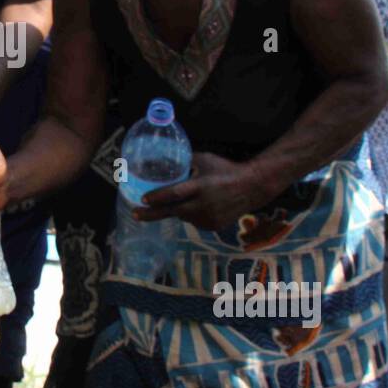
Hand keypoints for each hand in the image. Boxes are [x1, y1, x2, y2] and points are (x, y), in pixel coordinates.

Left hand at [135, 151, 275, 229]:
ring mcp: (209, 218)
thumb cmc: (225, 170)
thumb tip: (163, 160)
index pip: (175, 194)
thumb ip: (185, 162)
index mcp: (201, 186)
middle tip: (135, 213)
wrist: (252, 187)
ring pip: (183, 216)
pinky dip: (192, 213)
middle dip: (151, 214)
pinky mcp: (213, 226)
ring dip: (178, 209)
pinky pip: (194, 221)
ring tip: (191, 197)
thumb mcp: (205, 160)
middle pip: (172, 211)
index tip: (143, 199)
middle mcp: (203, 204)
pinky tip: (202, 204)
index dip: (158, 197)